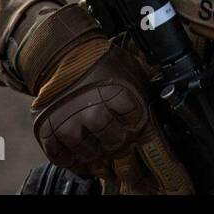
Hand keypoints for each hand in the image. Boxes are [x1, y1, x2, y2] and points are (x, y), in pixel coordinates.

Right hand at [30, 39, 193, 194]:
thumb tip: (166, 100)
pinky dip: (71, 161)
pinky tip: (78, 156)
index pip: (136, 123)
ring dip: (96, 154)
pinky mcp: (47, 129)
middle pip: (113, 143)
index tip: (137, 129)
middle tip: (118, 141)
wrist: (63, 52)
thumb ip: (144, 88)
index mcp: (116, 94)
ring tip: (100, 148)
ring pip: (88, 154)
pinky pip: (61, 157)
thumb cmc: (100, 60)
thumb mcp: (130, 68)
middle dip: (118, 142)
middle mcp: (92, 110)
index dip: (138, 127)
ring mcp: (68, 122)